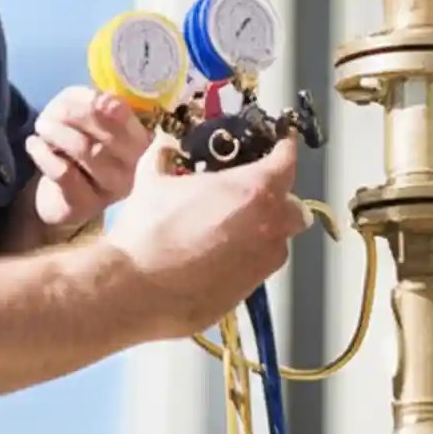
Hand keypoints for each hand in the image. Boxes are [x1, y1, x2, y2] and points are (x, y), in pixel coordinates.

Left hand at [24, 86, 152, 231]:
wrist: (59, 193)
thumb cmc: (76, 144)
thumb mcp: (82, 114)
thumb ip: (90, 101)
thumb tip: (101, 101)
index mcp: (137, 138)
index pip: (126, 119)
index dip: (107, 107)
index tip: (88, 100)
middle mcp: (132, 165)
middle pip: (107, 134)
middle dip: (72, 116)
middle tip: (49, 113)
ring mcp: (111, 188)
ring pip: (85, 150)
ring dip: (56, 133)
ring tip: (41, 127)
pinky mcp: (85, 204)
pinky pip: (63, 173)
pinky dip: (43, 153)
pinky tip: (33, 144)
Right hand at [104, 131, 310, 338]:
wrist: (138, 288)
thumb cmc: (149, 229)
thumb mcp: (152, 180)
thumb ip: (163, 155)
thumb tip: (163, 143)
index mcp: (254, 189)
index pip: (287, 160)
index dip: (284, 148)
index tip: (280, 144)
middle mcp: (270, 225)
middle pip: (294, 207)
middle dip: (279, 199)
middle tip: (250, 194)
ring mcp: (264, 261)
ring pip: (279, 240)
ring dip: (265, 230)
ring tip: (231, 228)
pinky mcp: (252, 290)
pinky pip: (260, 266)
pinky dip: (248, 257)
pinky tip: (217, 256)